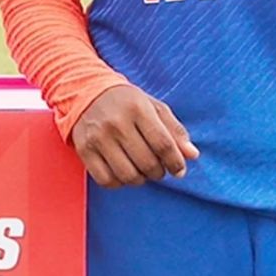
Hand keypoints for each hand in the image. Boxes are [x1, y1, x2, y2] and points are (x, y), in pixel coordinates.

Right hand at [71, 84, 199, 188]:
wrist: (87, 92)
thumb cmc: (127, 102)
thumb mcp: (153, 107)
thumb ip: (175, 130)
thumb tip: (192, 155)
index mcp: (137, 108)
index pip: (163, 144)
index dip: (176, 162)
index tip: (179, 169)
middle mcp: (116, 122)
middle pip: (147, 163)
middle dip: (159, 172)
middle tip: (158, 168)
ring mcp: (98, 137)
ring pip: (128, 175)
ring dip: (141, 179)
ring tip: (141, 170)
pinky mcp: (84, 149)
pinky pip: (106, 180)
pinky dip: (119, 183)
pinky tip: (122, 172)